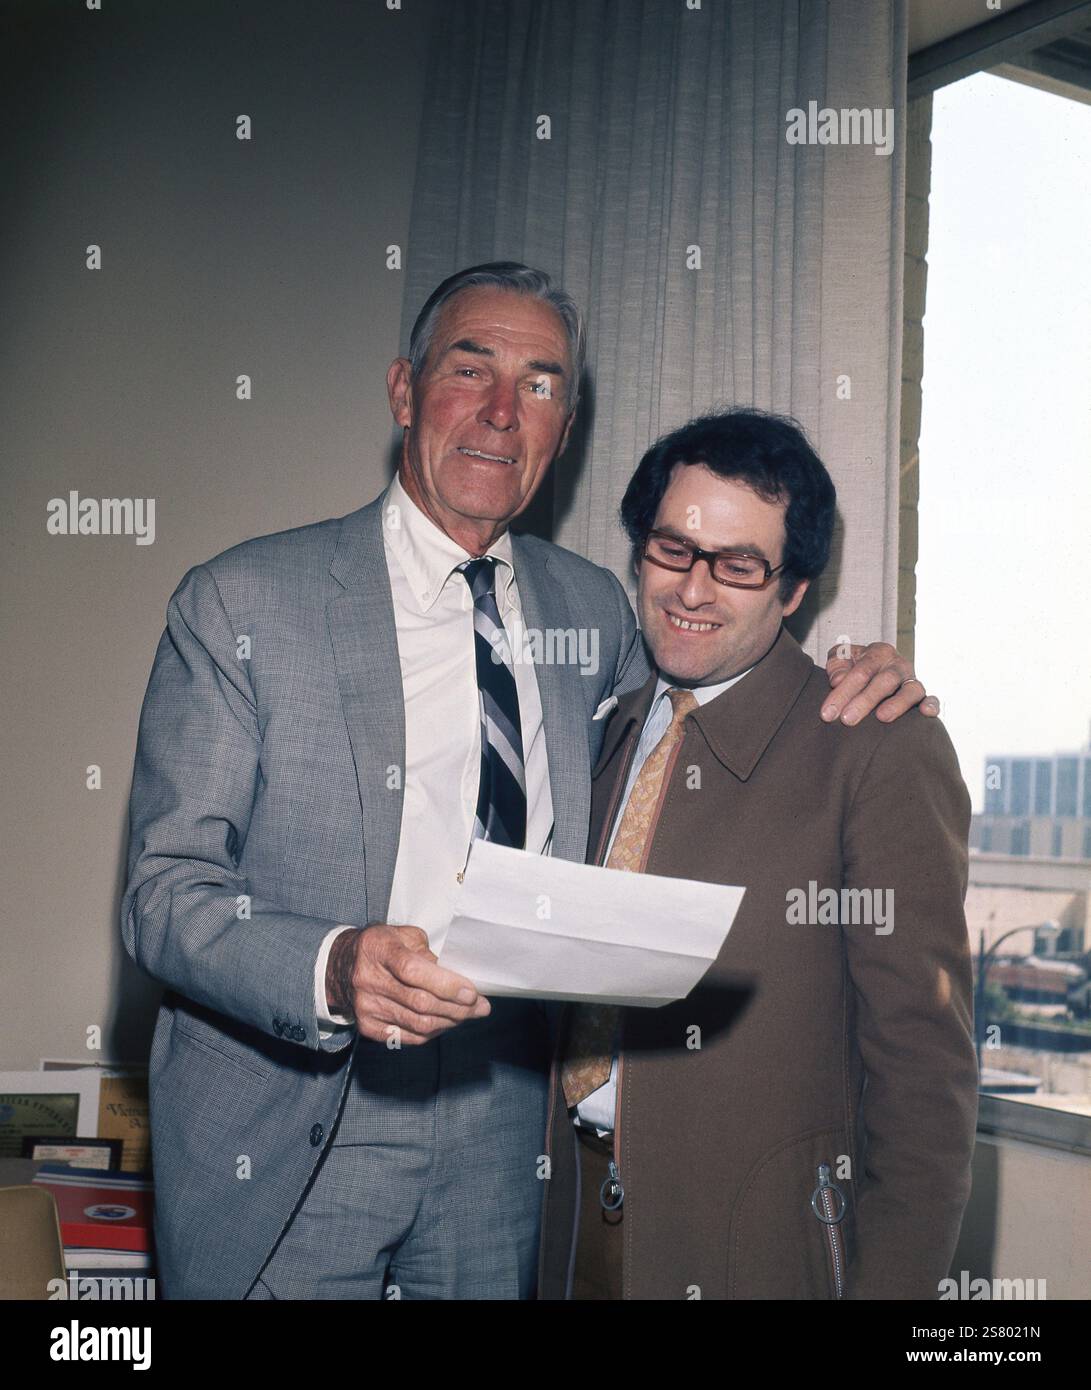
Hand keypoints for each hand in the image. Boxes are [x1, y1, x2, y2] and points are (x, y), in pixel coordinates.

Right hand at [326, 924, 489, 1045]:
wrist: (341, 966)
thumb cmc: (380, 947)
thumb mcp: (402, 935)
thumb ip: (428, 952)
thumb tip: (456, 977)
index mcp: (379, 950)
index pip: (413, 971)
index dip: (446, 984)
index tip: (471, 992)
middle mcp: (369, 980)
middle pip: (420, 1003)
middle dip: (457, 1008)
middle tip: (480, 1007)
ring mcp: (367, 1007)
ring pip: (418, 1023)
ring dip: (449, 1022)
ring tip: (468, 1015)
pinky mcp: (368, 1027)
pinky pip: (408, 1036)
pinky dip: (432, 1032)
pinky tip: (445, 1023)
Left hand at [822, 641, 939, 725]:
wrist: (876, 671)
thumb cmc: (854, 668)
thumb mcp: (841, 659)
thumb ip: (836, 665)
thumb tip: (837, 680)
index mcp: (877, 652)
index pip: (860, 671)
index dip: (843, 692)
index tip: (827, 713)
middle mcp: (898, 664)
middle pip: (884, 681)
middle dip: (864, 701)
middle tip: (847, 720)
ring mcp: (912, 680)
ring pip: (910, 690)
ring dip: (897, 704)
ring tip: (882, 718)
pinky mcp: (923, 695)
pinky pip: (931, 698)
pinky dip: (931, 705)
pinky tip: (926, 713)